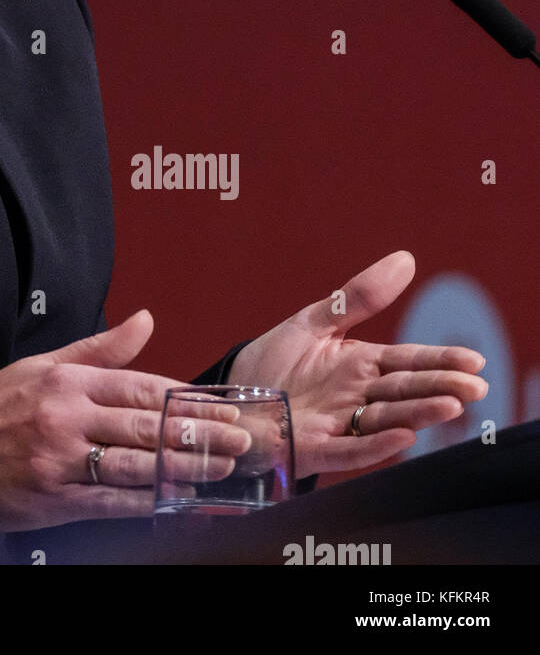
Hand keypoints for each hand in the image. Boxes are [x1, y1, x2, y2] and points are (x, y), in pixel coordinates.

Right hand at [0, 309, 251, 531]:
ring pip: (137, 466)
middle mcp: (67, 418)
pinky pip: (113, 502)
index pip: (139, 387)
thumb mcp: (42, 365)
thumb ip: (100, 349)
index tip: (221, 407)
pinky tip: (178, 500)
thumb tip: (145, 320)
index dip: (185, 400)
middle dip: (199, 435)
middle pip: (146, 427)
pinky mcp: (58, 499)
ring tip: (221, 470)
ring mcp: (63, 461)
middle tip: (239, 440)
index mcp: (67, 382)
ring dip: (184, 470)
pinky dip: (149, 502)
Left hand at [226, 250, 487, 477]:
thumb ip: (359, 297)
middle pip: (403, 392)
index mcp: (360, 366)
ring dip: (417, 415)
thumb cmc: (277, 362)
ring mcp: (338, 424)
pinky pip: (349, 450)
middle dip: (439, 389)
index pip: (407, 362)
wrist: (236, 397)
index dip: (439, 361)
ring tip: (449, 407)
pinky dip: (374, 446)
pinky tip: (401, 437)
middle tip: (474, 388)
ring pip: (384, 420)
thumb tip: (405, 259)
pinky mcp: (315, 447)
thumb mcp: (316, 322)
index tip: (473, 361)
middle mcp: (356, 397)